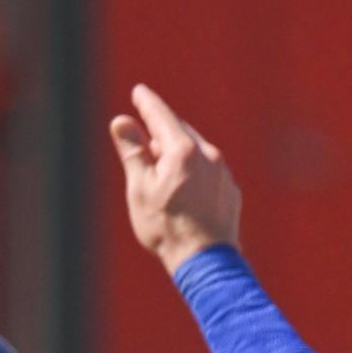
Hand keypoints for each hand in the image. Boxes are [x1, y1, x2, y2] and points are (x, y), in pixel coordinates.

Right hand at [108, 83, 242, 272]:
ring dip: (178, 148)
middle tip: (145, 122)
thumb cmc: (166, 226)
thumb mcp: (140, 187)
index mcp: (182, 151)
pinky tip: (184, 182)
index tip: (139, 91)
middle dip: (161, 125)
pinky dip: (194, 167)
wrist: (205, 261)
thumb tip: (122, 121)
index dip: (147, 102)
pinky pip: (209, 168)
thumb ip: (133, 151)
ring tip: (160, 158)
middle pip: (180, 130)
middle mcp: (208, 155)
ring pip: (197, 149)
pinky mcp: (229, 190)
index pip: (161, 115)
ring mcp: (222, 172)